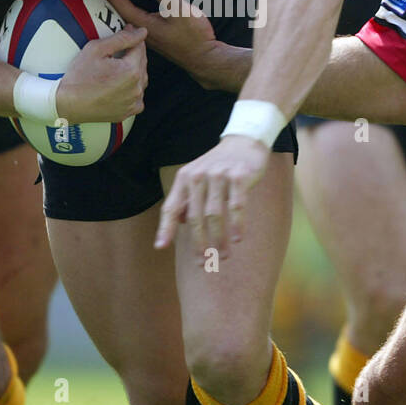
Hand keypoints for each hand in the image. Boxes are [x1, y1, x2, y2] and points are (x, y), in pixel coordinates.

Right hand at [55, 24, 147, 122]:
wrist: (67, 104)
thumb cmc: (78, 76)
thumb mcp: (96, 49)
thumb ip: (121, 38)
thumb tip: (142, 32)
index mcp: (131, 70)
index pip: (140, 47)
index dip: (134, 36)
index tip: (127, 30)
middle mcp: (136, 87)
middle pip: (142, 63)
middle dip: (134, 52)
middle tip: (120, 48)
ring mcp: (133, 102)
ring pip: (141, 79)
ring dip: (134, 70)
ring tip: (119, 66)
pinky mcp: (128, 111)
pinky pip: (137, 96)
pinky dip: (132, 88)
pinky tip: (121, 84)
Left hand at [85, 0, 220, 85]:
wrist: (205, 59)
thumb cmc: (193, 37)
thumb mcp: (180, 11)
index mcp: (142, 23)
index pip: (116, 1)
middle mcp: (139, 29)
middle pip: (112, 7)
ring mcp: (146, 33)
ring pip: (121, 12)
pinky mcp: (154, 34)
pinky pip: (132, 16)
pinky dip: (121, 6)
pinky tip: (123, 1)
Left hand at [156, 135, 270, 256]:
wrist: (245, 141)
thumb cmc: (219, 165)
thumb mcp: (198, 178)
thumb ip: (188, 198)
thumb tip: (182, 222)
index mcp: (185, 177)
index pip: (171, 207)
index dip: (166, 228)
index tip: (160, 247)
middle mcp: (198, 175)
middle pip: (195, 217)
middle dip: (198, 243)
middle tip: (202, 263)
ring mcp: (219, 175)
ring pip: (215, 215)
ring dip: (219, 239)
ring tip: (223, 256)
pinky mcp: (239, 176)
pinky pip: (237, 205)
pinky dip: (237, 224)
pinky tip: (238, 238)